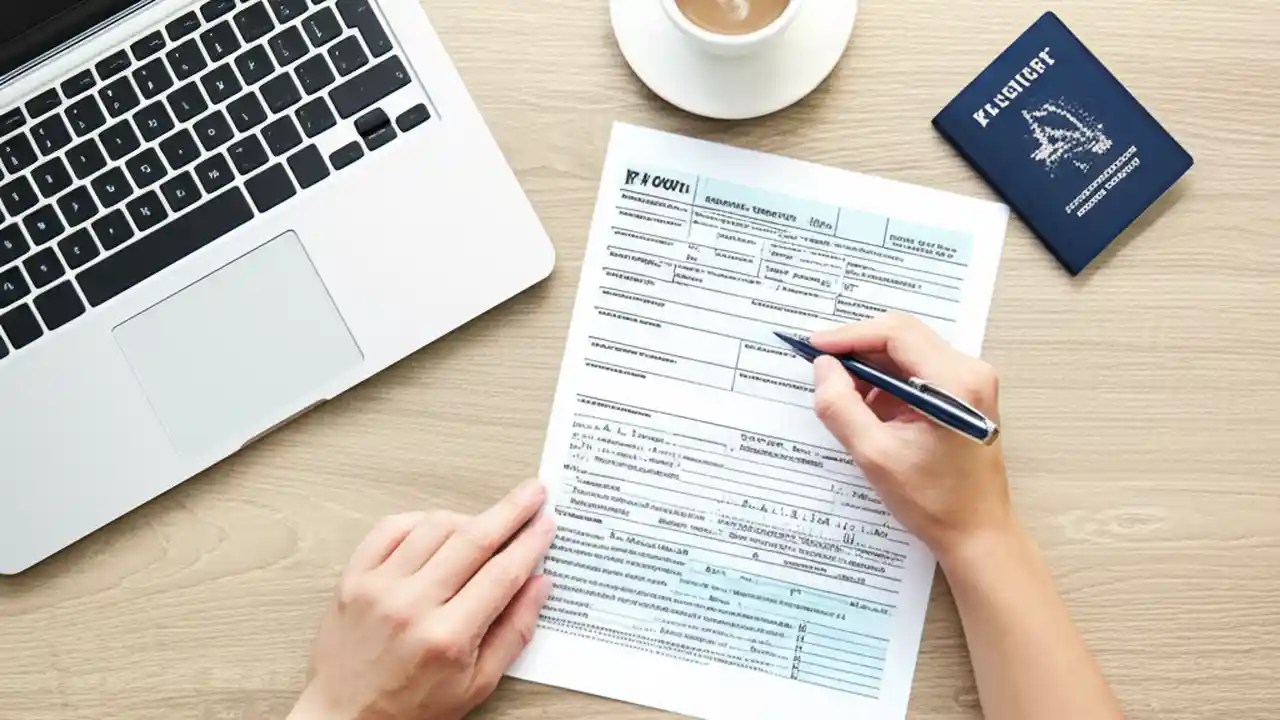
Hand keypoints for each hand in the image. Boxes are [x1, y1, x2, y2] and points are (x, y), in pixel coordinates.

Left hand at [288, 479, 554, 719]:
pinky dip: (419, 519)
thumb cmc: (410, 709)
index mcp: (448, 637)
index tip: (547, 523)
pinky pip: (390, 529)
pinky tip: (437, 525)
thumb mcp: (477, 685)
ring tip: (486, 522)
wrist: (344, 718)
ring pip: (434, 526)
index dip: (530, 543)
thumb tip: (539, 584)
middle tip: (533, 493)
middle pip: (473, 539)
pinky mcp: (353, 579)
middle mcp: (412, 606)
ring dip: (468, 516)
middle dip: (511, 511)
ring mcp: (378, 588)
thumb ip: (513, 632)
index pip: (502, 573)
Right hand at [809, 313, 1012, 560]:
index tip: (814, 347)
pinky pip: (917, 371)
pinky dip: (887, 382)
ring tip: (844, 398)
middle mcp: (969, 371)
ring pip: (907, 352)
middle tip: (823, 372)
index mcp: (955, 382)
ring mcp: (970, 381)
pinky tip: (868, 409)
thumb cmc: (933, 501)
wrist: (977, 533)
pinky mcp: (964, 393)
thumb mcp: (874, 455)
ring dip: (871, 368)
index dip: (849, 335)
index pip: (896, 333)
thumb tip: (823, 367)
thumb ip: (841, 406)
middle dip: (858, 350)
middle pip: (902, 336)